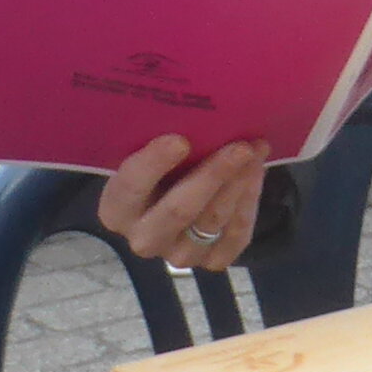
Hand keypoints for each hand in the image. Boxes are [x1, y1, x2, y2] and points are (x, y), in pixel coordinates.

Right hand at [97, 132, 270, 273]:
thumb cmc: (157, 166)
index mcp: (116, 210)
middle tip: (239, 147)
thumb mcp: (145, 152)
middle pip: (179, 210)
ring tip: (255, 149)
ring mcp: (179, 256)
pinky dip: (249, 202)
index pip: (130, 188)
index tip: (179, 140)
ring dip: (239, 183)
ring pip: (212, 221)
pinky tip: (255, 174)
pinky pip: (236, 235)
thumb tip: (188, 110)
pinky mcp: (212, 262)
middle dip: (213, 175)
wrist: (172, 196)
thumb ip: (155, 139)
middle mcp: (144, 240)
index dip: (154, 164)